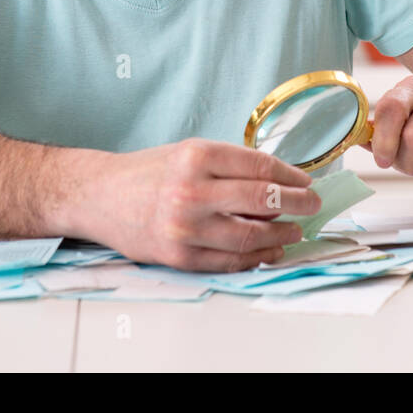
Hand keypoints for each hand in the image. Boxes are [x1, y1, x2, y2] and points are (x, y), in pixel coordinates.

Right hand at [85, 139, 321, 271]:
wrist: (100, 195)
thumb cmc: (148, 172)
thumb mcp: (189, 152)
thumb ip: (231, 166)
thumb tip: (281, 184)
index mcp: (197, 157)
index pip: (260, 167)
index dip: (291, 177)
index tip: (306, 182)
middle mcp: (192, 191)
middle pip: (264, 201)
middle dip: (298, 204)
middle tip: (312, 205)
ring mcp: (185, 227)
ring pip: (252, 236)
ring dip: (282, 235)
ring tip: (294, 231)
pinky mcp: (180, 256)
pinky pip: (230, 260)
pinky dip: (257, 257)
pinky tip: (270, 251)